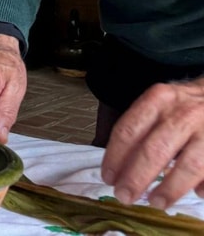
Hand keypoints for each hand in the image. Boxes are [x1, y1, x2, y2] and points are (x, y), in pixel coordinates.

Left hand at [102, 78, 203, 208]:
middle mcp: (183, 113)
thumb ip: (140, 130)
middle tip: (124, 196)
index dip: (115, 157)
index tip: (108, 178)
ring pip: (189, 165)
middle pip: (154, 150)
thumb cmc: (183, 105)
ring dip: (170, 188)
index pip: (129, 130)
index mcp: (158, 100)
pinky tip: (197, 194)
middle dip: (136, 178)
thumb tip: (118, 168)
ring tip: (157, 203)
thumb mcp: (159, 104)